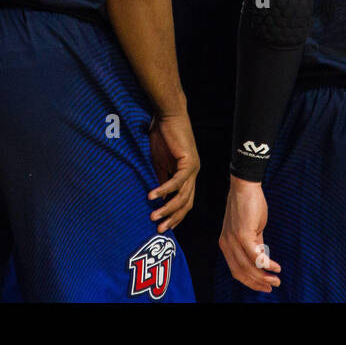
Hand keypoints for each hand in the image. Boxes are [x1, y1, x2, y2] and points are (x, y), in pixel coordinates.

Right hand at [147, 114, 197, 231]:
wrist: (168, 116)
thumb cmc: (162, 137)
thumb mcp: (159, 163)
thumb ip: (160, 179)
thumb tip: (156, 198)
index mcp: (186, 176)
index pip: (184, 203)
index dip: (174, 216)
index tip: (162, 226)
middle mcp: (192, 174)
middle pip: (185, 204)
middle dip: (172, 219)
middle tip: (159, 229)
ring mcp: (192, 169)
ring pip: (182, 196)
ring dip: (167, 208)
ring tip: (153, 217)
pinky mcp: (188, 161)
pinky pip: (176, 181)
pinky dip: (164, 190)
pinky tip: (152, 196)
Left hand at [220, 176, 281, 291]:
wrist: (245, 186)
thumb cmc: (249, 206)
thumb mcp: (251, 230)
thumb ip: (255, 245)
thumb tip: (263, 261)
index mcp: (226, 244)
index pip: (236, 271)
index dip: (251, 282)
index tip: (264, 287)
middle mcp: (227, 244)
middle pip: (241, 273)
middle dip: (258, 283)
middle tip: (272, 286)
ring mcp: (233, 240)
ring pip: (248, 267)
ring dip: (264, 276)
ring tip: (277, 279)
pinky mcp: (243, 234)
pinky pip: (255, 256)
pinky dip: (266, 264)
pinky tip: (276, 267)